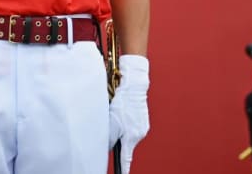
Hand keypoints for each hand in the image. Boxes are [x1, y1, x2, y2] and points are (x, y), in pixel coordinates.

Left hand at [108, 55, 149, 172]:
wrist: (134, 86)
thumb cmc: (122, 103)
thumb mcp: (111, 123)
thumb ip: (109, 139)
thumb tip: (110, 147)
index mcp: (132, 137)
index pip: (126, 159)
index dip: (123, 169)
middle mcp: (139, 134)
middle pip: (125, 145)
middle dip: (118, 141)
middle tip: (113, 128)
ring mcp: (142, 127)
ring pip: (127, 134)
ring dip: (121, 130)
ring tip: (117, 115)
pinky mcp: (141, 120)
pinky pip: (130, 126)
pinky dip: (125, 123)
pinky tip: (122, 113)